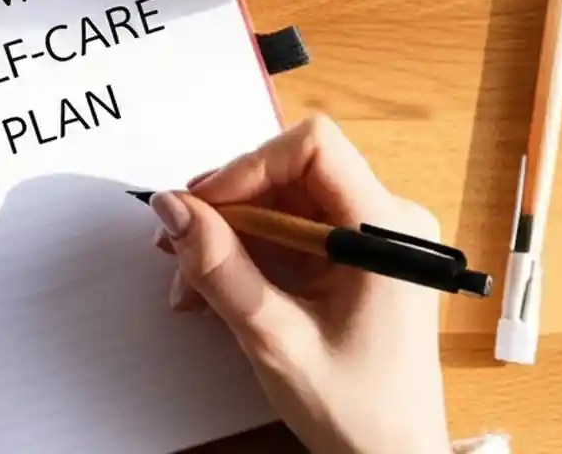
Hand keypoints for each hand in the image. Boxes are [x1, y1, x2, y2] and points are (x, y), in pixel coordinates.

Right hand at [148, 116, 449, 453]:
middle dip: (228, 206)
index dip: (249, 165)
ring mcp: (370, 240)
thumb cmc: (357, 412)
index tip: (202, 205)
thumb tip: (174, 209)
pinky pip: (290, 233)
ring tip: (188, 281)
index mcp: (387, 231)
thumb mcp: (276, 338)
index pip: (314, 148)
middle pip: (290, 174)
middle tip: (177, 243)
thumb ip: (221, 269)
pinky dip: (247, 255)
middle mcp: (386, 222)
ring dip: (229, 235)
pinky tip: (214, 289)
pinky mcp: (352, 260)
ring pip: (282, 203)